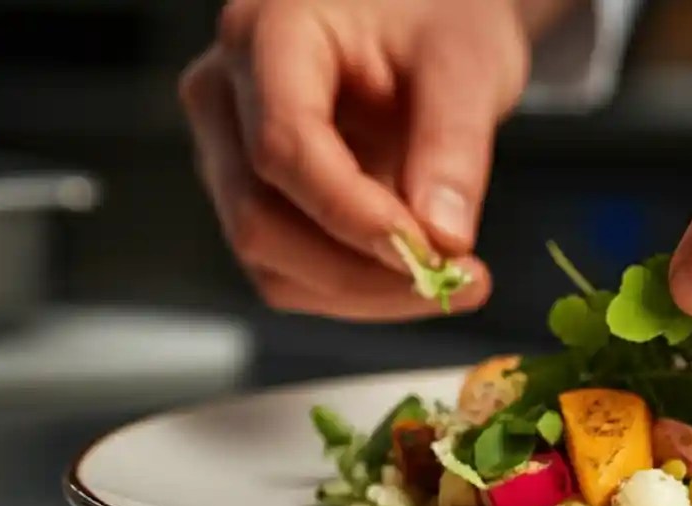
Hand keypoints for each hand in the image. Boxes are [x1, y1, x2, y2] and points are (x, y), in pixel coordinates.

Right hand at [180, 0, 556, 319]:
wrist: (424, 14)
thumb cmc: (439, 17)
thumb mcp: (467, 64)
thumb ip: (455, 147)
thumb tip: (443, 240)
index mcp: (268, 34)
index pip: (283, 145)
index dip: (353, 214)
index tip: (430, 252)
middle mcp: (224, 94)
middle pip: (260, 215)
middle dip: (362, 270)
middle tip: (461, 283)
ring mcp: (227, 150)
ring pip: (268, 258)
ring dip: (363, 292)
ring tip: (454, 281)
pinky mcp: (252, 195)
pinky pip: (286, 269)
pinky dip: (354, 290)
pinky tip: (416, 274)